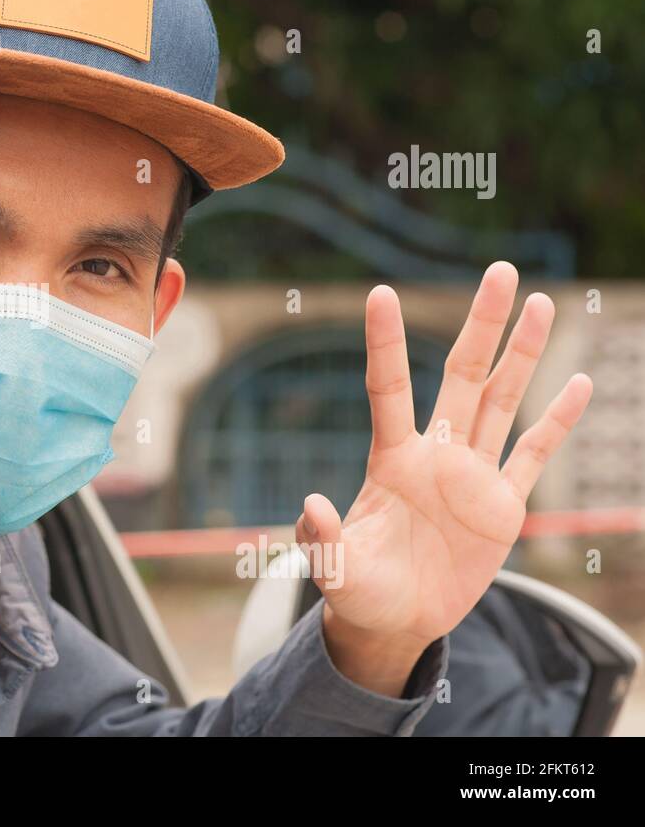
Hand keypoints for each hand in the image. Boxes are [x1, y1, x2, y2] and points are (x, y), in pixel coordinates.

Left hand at [298, 263, 591, 690]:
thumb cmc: (355, 590)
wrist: (393, 622)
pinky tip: (579, 383)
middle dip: (481, 324)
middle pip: (463, 375)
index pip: (388, 389)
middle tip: (500, 270)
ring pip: (502, 400)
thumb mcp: (332, 568)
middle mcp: (434, 455)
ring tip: (541, 302)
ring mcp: (472, 476)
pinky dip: (557, 421)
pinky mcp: (502, 506)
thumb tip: (311, 505)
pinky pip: (534, 454)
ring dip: (524, 355)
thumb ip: (321, 539)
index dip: (386, 344)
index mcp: (390, 460)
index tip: (380, 293)